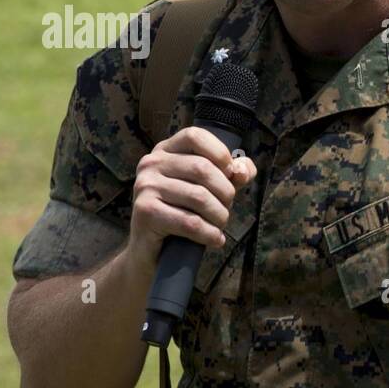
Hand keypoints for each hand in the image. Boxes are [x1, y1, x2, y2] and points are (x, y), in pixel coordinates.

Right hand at [127, 126, 257, 267]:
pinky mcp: (145, 212)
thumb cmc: (183, 214)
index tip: (231, 175)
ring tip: (219, 226)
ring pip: (199, 197)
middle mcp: (151, 164)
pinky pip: (190, 222)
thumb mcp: (210, 189)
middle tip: (226, 209)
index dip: (220, 153)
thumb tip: (243, 170)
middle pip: (202, 168)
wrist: (150, 251)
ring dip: (220, 216)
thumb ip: (231, 174)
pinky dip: (210, 234)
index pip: (195, 136)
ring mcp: (145, 186)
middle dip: (225, 193)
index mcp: (165, 151)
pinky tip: (215, 239)